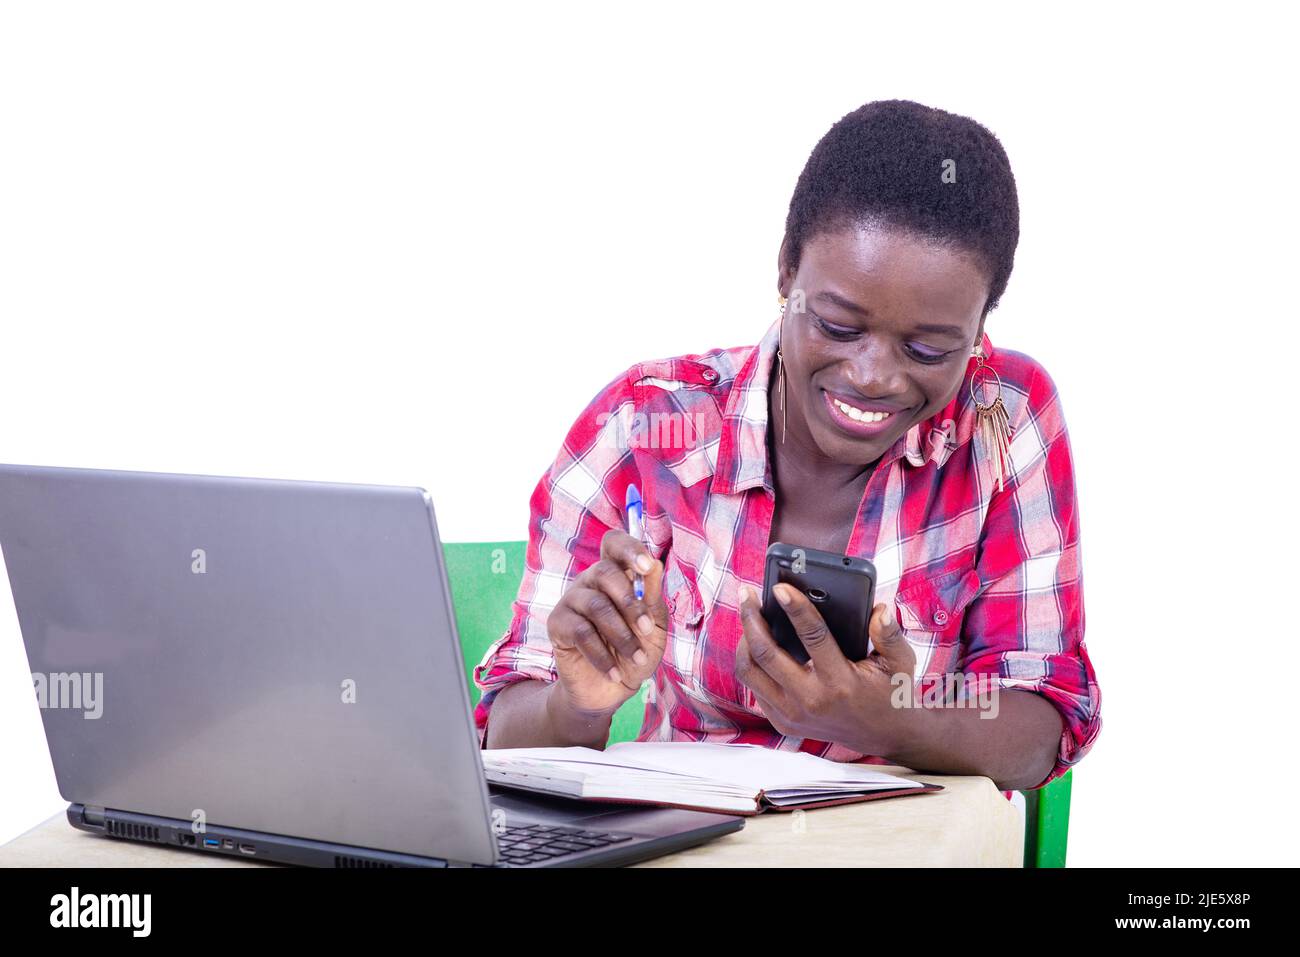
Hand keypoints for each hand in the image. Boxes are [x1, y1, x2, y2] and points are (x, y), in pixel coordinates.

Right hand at [546, 529, 668, 715]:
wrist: (609, 691)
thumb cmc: (635, 652)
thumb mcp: (653, 627)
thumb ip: (652, 598)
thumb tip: (655, 566)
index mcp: (617, 575)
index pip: (615, 544)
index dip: (629, 548)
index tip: (647, 565)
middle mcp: (591, 581)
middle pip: (604, 571)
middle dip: (630, 602)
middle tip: (647, 629)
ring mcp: (572, 600)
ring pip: (596, 605)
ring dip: (622, 636)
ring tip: (638, 658)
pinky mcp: (557, 623)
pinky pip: (580, 632)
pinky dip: (602, 656)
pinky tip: (614, 673)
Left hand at [734, 582, 917, 755]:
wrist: (885, 736)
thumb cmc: (891, 692)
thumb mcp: (900, 662)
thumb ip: (889, 635)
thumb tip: (879, 610)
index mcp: (841, 683)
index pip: (813, 637)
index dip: (795, 608)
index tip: (780, 587)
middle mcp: (811, 700)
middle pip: (766, 653)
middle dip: (752, 618)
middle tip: (747, 594)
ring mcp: (792, 714)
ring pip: (750, 671)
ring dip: (745, 640)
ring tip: (749, 616)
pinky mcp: (782, 722)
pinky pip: (754, 687)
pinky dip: (751, 662)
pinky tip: (755, 641)